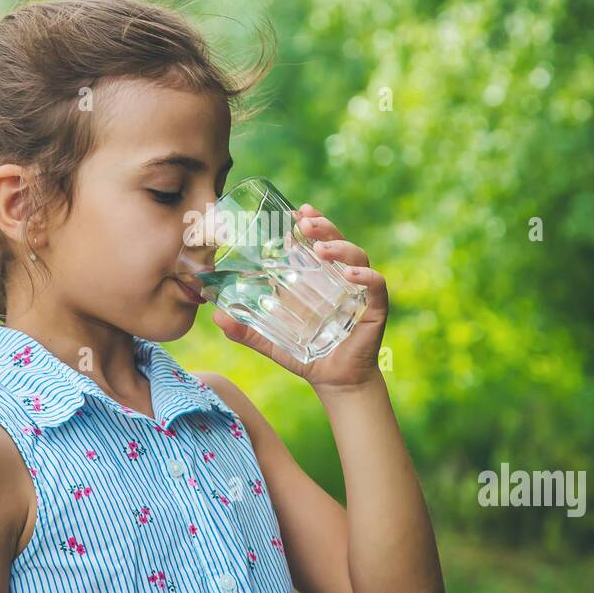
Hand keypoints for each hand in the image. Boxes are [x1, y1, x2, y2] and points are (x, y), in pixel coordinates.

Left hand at [212, 202, 387, 391]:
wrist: (334, 382)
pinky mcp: (375, 308)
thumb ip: (246, 330)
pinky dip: (366, 276)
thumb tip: (217, 317)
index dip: (311, 221)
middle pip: (337, 240)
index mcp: (319, 277)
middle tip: (305, 222)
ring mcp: (360, 290)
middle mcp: (342, 277)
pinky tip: (351, 274)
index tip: (297, 211)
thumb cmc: (307, 354)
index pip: (318, 239)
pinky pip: (376, 285)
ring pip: (357, 256)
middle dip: (323, 226)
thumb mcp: (271, 340)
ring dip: (340, 247)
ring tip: (321, 249)